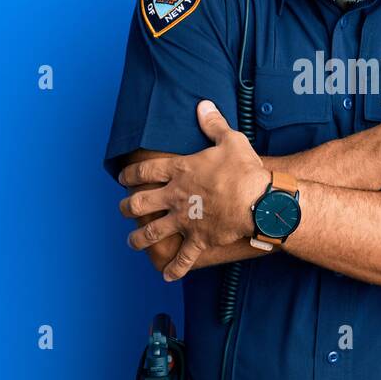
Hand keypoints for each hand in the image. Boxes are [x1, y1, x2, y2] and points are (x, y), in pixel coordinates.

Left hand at [118, 100, 269, 280]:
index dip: (129, 174)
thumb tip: (203, 104)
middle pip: (138, 204)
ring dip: (138, 238)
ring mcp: (184, 220)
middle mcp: (175, 197)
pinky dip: (174, 268)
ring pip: (151, 232)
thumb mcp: (230, 140)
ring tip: (132, 241)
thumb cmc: (244, 168)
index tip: (122, 178)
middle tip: (123, 209)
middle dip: (126, 208)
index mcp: (179, 171)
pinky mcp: (199, 239)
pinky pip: (183, 257)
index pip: (145, 171)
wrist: (258, 200)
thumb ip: (213, 123)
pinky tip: (166, 275)